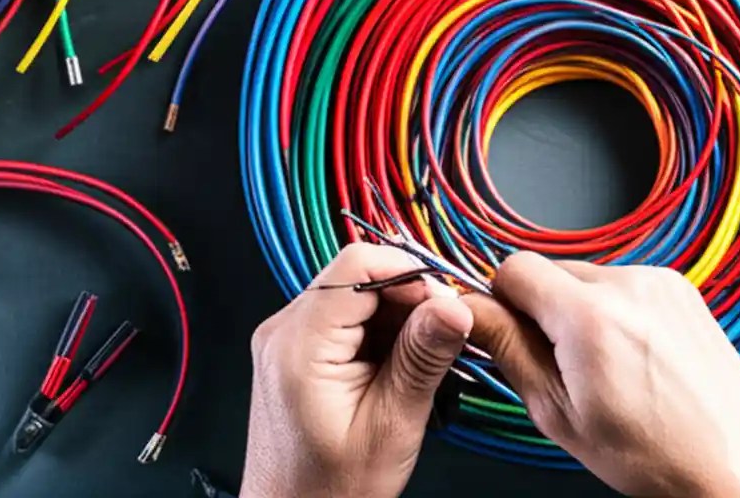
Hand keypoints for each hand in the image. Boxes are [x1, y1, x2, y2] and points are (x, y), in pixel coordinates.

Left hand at [241, 245, 471, 497]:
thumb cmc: (333, 488)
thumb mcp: (392, 425)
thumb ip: (422, 359)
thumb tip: (456, 306)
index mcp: (299, 344)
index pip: (358, 264)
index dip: (411, 274)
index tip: (446, 305)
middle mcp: (284, 329)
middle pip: (358, 275)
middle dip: (409, 298)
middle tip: (445, 336)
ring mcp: (287, 338)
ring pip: (357, 294)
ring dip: (398, 317)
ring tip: (423, 360)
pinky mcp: (297, 350)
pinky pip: (346, 318)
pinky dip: (381, 332)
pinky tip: (399, 367)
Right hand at [465, 253, 739, 497]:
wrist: (731, 459)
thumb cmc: (652, 452)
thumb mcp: (558, 412)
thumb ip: (508, 350)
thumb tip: (468, 311)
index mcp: (589, 316)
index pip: (514, 268)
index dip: (502, 302)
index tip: (508, 334)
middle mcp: (628, 284)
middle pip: (551, 270)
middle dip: (543, 310)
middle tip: (560, 366)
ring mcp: (660, 281)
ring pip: (588, 277)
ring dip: (580, 310)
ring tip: (604, 367)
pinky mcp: (680, 287)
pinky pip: (625, 284)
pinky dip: (616, 311)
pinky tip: (632, 356)